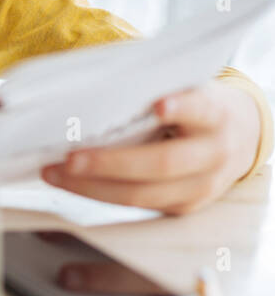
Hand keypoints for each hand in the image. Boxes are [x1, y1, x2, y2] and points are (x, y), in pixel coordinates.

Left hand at [40, 82, 261, 213]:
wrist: (240, 137)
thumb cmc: (196, 106)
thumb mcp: (187, 89)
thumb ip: (155, 89)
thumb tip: (93, 90)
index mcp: (216, 115)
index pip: (201, 109)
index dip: (183, 108)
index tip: (160, 105)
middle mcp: (213, 153)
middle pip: (161, 163)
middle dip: (110, 163)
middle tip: (70, 158)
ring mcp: (202, 186)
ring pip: (143, 194)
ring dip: (92, 187)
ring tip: (54, 174)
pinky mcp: (185, 206)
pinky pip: (138, 205)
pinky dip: (98, 194)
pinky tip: (69, 183)